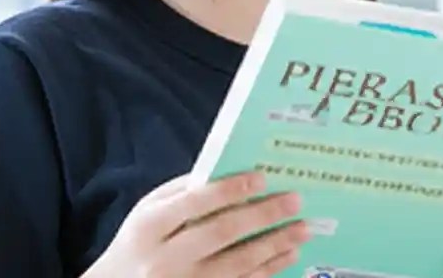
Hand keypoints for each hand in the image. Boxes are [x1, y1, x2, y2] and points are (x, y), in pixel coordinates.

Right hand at [82, 171, 311, 277]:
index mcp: (149, 227)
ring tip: (302, 229)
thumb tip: (232, 174)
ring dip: (274, 246)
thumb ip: (184, 192)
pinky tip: (289, 256)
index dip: (229, 190)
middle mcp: (164, 259)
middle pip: (220, 234)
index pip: (194, 204)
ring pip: (236, 265)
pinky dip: (268, 270)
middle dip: (262, 215)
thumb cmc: (141, 241)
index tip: (263, 178)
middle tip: (295, 200)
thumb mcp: (149, 211)